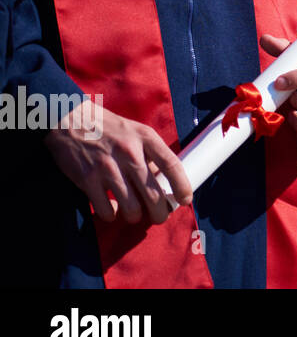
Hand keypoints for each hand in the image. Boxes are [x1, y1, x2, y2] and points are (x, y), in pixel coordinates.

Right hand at [43, 103, 191, 224]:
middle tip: (159, 217)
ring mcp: (107, 167)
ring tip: (135, 215)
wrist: (70, 120)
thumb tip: (163, 181)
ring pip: (131, 207)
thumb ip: (150, 154)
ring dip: (135, 216)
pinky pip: (106, 209)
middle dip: (160, 213)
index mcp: (145, 138)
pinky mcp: (87, 179)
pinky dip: (112, 215)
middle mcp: (129, 152)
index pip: (171, 165)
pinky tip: (112, 209)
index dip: (182, 186)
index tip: (186, 200)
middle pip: (153, 194)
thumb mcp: (137, 132)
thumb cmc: (110, 128)